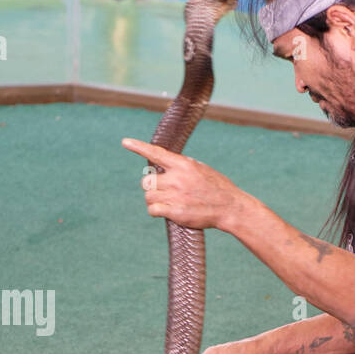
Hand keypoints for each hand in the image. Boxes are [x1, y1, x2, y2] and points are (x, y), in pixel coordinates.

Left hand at [120, 137, 251, 231]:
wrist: (229, 207)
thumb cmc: (215, 187)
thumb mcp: (200, 169)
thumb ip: (180, 167)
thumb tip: (162, 165)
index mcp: (183, 165)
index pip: (156, 153)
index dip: (139, 147)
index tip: (125, 142)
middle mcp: (177, 178)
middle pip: (146, 181)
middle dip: (152, 186)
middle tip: (164, 190)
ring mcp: (175, 195)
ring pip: (148, 196)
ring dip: (154, 200)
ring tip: (169, 201)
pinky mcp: (175, 212)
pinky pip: (152, 210)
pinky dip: (156, 211)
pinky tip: (166, 211)